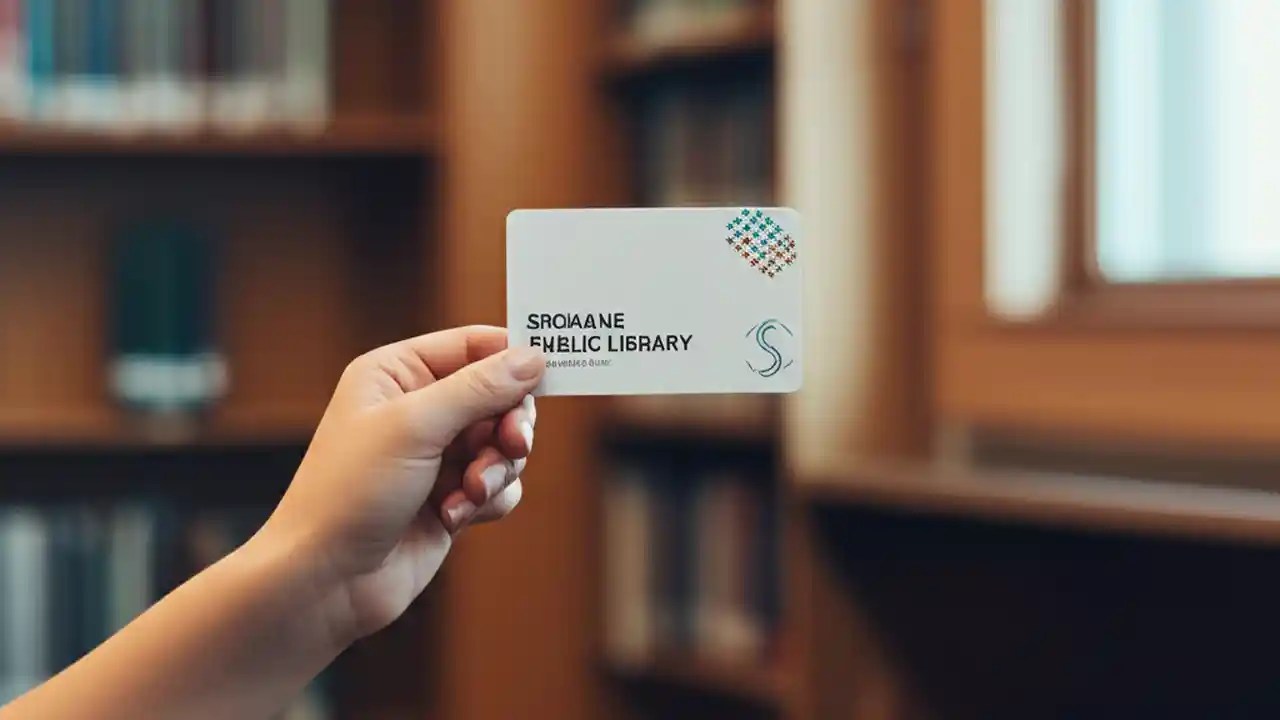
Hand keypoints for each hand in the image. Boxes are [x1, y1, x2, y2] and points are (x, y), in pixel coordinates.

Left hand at [263, 326, 543, 642]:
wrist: (327, 581)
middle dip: (508, 425)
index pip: (473, 346)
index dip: (512, 358)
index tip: (548, 375)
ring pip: (503, 445)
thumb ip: (479, 388)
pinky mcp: (450, 497)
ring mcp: (435, 455)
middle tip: (512, 445)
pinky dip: (486, 501)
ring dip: (496, 470)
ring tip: (469, 493)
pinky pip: (498, 486)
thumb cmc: (349, 493)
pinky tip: (452, 517)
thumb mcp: (415, 427)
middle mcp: (418, 409)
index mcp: (397, 374)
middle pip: (499, 396)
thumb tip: (533, 358)